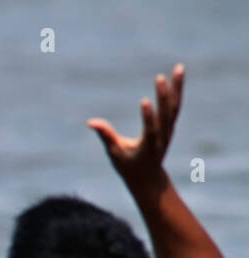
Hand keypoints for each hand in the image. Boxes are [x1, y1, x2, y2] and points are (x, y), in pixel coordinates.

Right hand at [87, 64, 183, 189]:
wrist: (148, 177)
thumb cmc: (127, 165)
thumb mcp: (114, 153)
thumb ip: (105, 136)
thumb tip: (91, 122)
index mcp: (148, 146)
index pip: (150, 129)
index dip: (148, 116)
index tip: (145, 100)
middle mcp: (162, 136)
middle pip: (166, 114)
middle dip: (163, 96)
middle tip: (160, 77)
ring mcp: (169, 130)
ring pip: (174, 106)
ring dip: (177, 87)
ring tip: (179, 67)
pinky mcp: (171, 125)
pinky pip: (175, 105)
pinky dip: (177, 90)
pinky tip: (178, 75)